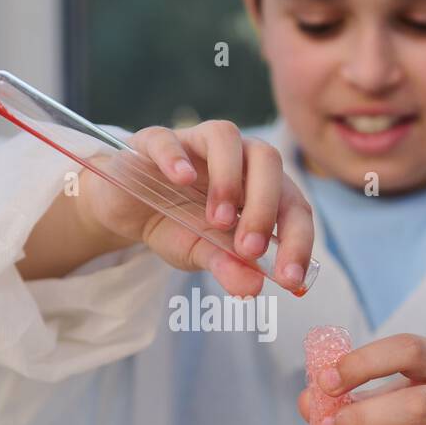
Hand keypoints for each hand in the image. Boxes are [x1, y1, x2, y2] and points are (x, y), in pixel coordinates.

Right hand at [75, 120, 314, 297]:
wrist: (128, 212)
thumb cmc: (176, 226)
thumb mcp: (203, 254)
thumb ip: (228, 267)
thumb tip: (252, 287)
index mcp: (259, 185)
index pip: (292, 205)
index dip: (297, 240)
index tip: (289, 278)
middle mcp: (236, 156)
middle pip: (267, 161)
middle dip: (264, 207)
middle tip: (249, 249)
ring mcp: (196, 143)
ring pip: (226, 137)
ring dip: (228, 179)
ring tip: (217, 221)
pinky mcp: (155, 141)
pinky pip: (169, 139)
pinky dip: (176, 158)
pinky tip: (182, 180)